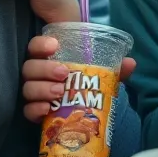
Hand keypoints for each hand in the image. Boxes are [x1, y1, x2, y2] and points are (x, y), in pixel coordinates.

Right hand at [21, 34, 136, 122]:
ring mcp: (34, 93)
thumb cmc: (88, 85)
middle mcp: (38, 74)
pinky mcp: (34, 111)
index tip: (54, 46)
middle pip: (29, 68)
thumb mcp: (101, 75)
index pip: (35, 46)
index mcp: (49, 58)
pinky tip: (46, 109)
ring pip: (27, 88)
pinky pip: (27, 110)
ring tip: (60, 92)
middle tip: (64, 73)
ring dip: (42, 89)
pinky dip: (35, 109)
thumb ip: (113, 68)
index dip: (41, 45)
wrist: (83, 111)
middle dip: (45, 69)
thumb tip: (130, 63)